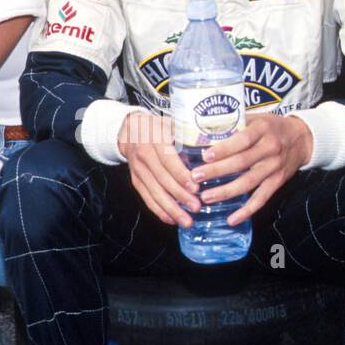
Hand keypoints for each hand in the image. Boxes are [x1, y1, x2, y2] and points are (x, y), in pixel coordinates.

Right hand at [117, 112, 200, 227]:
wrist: (130, 130)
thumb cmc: (157, 126)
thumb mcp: (172, 122)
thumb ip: (188, 134)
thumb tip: (214, 148)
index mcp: (155, 139)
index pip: (168, 160)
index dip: (181, 175)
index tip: (195, 188)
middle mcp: (144, 156)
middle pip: (162, 180)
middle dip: (180, 196)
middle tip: (197, 207)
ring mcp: (138, 170)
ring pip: (154, 193)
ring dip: (171, 209)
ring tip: (186, 221)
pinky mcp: (136, 181)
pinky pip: (147, 198)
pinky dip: (159, 211)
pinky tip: (172, 220)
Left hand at [187, 114, 313, 226]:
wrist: (302, 138)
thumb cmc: (272, 127)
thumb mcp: (256, 118)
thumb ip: (234, 123)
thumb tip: (202, 131)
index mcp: (262, 129)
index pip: (241, 140)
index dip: (223, 149)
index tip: (204, 156)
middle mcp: (270, 148)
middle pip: (241, 162)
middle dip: (217, 171)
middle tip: (195, 177)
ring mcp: (274, 167)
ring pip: (248, 182)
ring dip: (226, 192)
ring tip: (206, 197)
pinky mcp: (278, 182)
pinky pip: (261, 198)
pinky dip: (247, 211)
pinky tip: (231, 219)